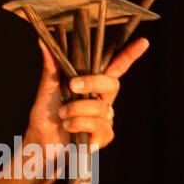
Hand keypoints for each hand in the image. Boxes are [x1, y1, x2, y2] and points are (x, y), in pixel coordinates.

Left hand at [24, 37, 149, 153]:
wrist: (41, 142)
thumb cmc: (46, 116)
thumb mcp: (47, 88)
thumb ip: (51, 67)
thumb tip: (43, 42)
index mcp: (92, 85)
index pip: (114, 68)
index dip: (129, 55)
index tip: (143, 42)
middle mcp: (102, 100)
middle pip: (111, 84)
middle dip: (92, 82)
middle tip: (72, 86)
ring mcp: (104, 119)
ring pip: (100, 107)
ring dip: (75, 109)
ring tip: (62, 115)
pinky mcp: (103, 137)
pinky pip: (97, 126)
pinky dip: (78, 124)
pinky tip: (69, 128)